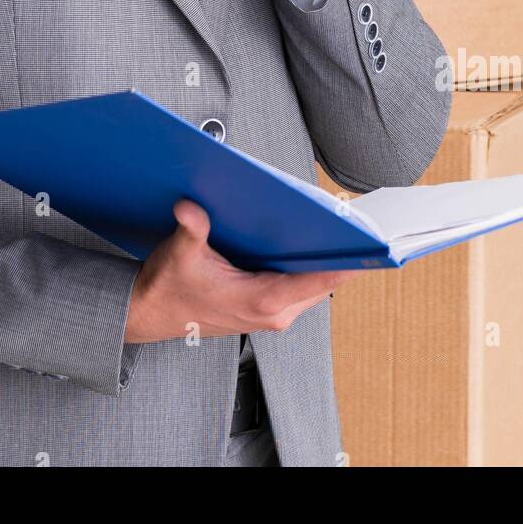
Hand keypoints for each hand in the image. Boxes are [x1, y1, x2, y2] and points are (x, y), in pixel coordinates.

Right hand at [123, 199, 363, 344]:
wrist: (149, 315)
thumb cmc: (167, 291)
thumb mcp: (179, 255)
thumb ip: (191, 231)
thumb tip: (191, 208)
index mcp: (263, 301)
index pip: (322, 279)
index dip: (351, 259)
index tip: (374, 240)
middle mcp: (275, 312)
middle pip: (326, 279)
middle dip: (343, 251)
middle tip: (362, 219)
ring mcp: (273, 312)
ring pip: (316, 283)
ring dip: (325, 258)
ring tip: (339, 224)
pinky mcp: (267, 308)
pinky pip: (301, 285)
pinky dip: (308, 264)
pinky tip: (305, 239)